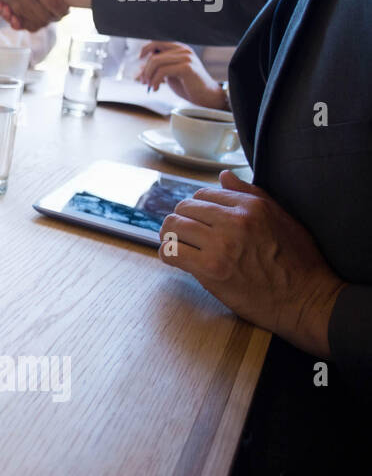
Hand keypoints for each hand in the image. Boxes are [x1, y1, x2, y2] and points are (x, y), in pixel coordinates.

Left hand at [136, 41, 225, 108]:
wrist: (206, 96)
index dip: (146, 49)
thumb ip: (161, 66)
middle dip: (145, 71)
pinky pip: (162, 71)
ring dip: (148, 76)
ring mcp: (186, 57)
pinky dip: (155, 80)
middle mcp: (183, 50)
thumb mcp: (171, 72)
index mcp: (180, 48)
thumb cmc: (188, 85)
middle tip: (144, 82)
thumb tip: (141, 66)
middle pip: (154, 56)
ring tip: (150, 87)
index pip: (157, 42)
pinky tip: (155, 88)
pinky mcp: (187, 67)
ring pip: (156, 62)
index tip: (140, 58)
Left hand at [159, 170, 343, 357]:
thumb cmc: (298, 261)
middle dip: (181, 219)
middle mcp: (235, 220)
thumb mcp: (282, 218)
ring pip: (173, 226)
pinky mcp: (211, 269)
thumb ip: (252, 194)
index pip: (205, 193)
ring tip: (176, 244)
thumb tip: (223, 175)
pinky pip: (171, 252)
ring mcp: (222, 245)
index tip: (199, 220)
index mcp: (252, 205)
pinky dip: (168, 254)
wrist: (306, 299)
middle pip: (185, 207)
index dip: (198, 207)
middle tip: (184, 233)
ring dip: (170, 235)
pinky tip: (175, 259)